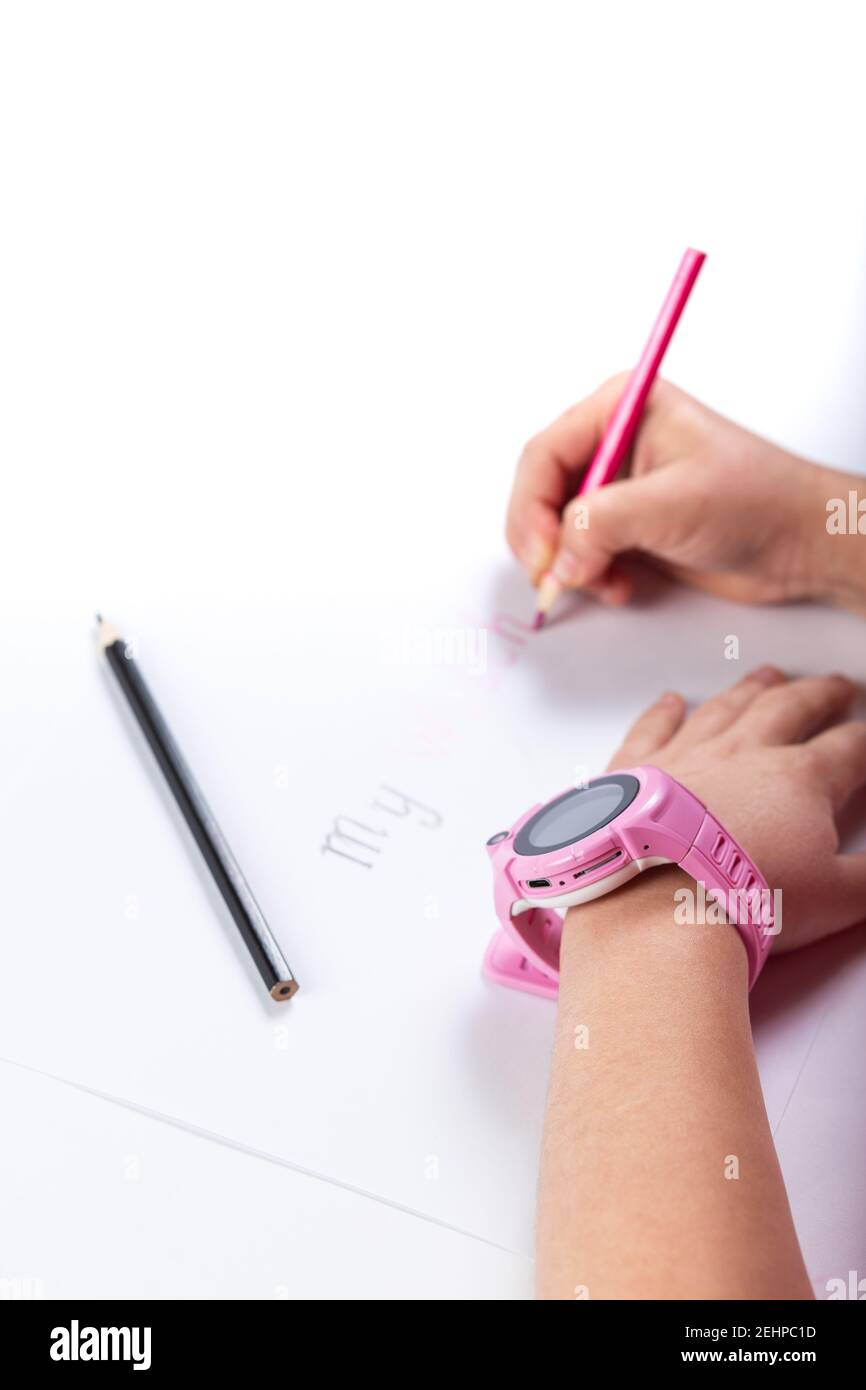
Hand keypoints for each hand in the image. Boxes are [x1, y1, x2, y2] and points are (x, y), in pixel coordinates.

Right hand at [507, 377, 865, 614]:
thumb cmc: (759, 500)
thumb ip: (603, 523)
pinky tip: (621, 586)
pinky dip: (590, 578)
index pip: (544, 455)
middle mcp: (613, 444)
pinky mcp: (626, 528)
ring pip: (556, 531)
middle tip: (556, 578)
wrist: (800, 544)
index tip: (543, 553)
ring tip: (606, 581)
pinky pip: (580, 556)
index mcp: (620, 409)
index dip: (532, 507)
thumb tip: (558, 558)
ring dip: (571, 566)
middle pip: (541, 494)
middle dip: (546, 542)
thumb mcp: (673, 503)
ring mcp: (618, 489)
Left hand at [604, 667, 865, 952]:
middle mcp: (743, 753)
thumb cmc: (748, 900)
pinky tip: (671, 701)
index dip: (865, 740)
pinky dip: (663, 712)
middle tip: (836, 685)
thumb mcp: (835, 897)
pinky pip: (653, 729)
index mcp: (800, 779)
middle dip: (818, 695)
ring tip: (767, 676)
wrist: (659, 906)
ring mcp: (687, 755)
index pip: (847, 749)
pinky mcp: (636, 770)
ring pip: (725, 709)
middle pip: (789, 709)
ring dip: (750, 690)